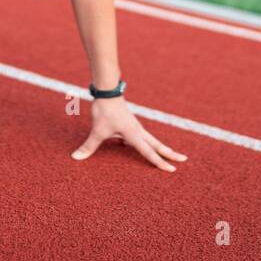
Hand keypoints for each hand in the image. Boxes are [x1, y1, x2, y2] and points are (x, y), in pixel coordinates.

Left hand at [71, 96, 186, 170]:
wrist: (107, 91)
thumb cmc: (105, 110)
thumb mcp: (97, 130)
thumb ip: (88, 146)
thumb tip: (76, 158)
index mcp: (134, 135)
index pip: (149, 152)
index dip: (160, 162)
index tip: (173, 169)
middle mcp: (138, 131)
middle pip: (157, 144)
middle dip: (170, 153)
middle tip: (183, 159)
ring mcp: (135, 126)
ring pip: (150, 140)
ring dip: (159, 147)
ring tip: (167, 154)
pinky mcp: (129, 123)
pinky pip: (138, 136)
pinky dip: (141, 142)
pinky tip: (129, 146)